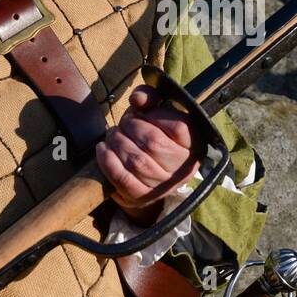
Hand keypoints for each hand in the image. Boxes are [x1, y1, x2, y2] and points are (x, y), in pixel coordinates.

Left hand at [96, 85, 200, 222]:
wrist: (152, 176)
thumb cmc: (155, 136)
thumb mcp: (158, 113)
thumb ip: (151, 98)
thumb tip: (138, 99)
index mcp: (194, 144)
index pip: (178, 127)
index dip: (154, 115)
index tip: (142, 112)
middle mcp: (183, 168)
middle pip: (153, 143)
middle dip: (130, 127)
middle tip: (122, 124)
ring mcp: (164, 186)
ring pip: (136, 161)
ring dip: (117, 143)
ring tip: (112, 136)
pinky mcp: (143, 197)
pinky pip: (123, 179)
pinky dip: (108, 161)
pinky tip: (103, 150)